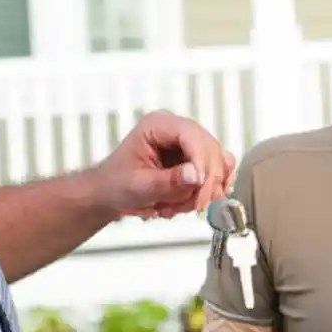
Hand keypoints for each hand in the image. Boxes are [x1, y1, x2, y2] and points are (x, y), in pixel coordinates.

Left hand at [87, 110, 236, 219]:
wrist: (113, 194)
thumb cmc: (117, 185)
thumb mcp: (138, 186)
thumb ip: (167, 181)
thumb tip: (196, 175)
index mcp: (158, 125)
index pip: (189, 134)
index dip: (200, 158)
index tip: (200, 184)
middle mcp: (178, 128)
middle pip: (209, 148)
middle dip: (205, 181)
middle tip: (195, 206)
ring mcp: (191, 143)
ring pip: (218, 162)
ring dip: (205, 190)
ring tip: (178, 205)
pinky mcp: (199, 158)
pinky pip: (219, 171)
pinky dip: (210, 190)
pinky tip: (191, 202)